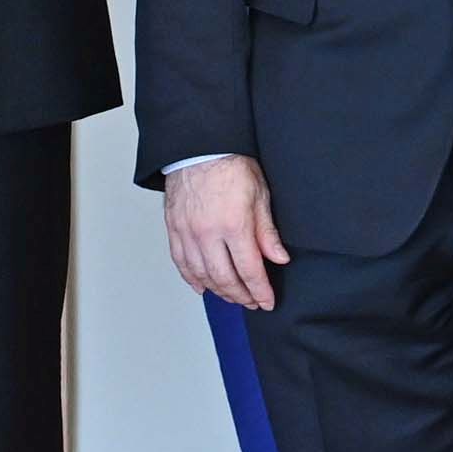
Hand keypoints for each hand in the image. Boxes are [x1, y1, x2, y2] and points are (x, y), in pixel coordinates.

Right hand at [164, 155, 291, 311]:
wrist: (200, 148)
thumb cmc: (232, 166)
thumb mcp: (260, 196)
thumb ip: (267, 232)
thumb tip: (278, 258)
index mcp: (233, 225)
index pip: (249, 269)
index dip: (259, 290)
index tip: (267, 301)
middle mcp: (207, 234)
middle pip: (224, 278)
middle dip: (241, 295)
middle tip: (252, 302)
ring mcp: (187, 233)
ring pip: (201, 275)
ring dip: (219, 291)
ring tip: (234, 296)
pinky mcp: (173, 230)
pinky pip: (181, 263)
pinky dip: (192, 279)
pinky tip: (203, 287)